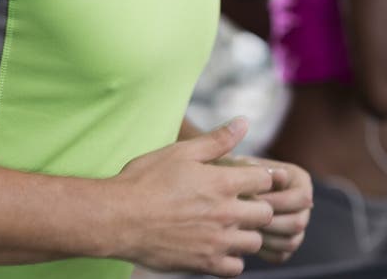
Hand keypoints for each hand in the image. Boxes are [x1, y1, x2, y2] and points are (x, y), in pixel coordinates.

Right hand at [108, 117, 274, 276]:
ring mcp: (217, 242)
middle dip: (258, 205)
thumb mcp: (182, 151)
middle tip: (240, 202)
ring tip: (229, 224)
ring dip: (247, 233)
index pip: (264, 180)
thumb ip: (217, 139)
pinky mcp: (204, 264)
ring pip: (255, 242)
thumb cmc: (147, 180)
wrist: (119, 218)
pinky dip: (232, 258)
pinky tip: (218, 245)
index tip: (248, 178)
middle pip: (266, 213)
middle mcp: (226, 214)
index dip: (259, 177)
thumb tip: (243, 122)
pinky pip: (236, 268)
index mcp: (223, 183)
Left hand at [226, 155, 312, 263]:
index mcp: (301, 181)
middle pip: (298, 223)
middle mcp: (304, 206)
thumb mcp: (246, 164)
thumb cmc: (237, 170)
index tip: (251, 199)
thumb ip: (261, 169)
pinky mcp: (286, 245)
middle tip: (246, 219)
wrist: (229, 187)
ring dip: (266, 238)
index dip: (277, 201)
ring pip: (291, 242)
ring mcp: (297, 227)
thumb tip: (280, 175)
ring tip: (245, 230)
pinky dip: (264, 251)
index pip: (301, 198)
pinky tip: (246, 240)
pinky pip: (280, 255)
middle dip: (270, 222)